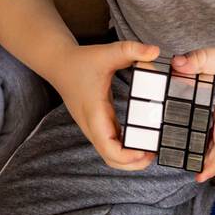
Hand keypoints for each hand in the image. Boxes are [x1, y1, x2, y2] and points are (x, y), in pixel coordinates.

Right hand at [51, 41, 161, 170]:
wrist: (59, 63)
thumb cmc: (82, 60)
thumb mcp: (107, 51)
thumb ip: (131, 50)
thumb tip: (155, 51)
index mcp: (94, 113)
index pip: (107, 146)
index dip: (126, 156)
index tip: (145, 151)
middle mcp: (92, 126)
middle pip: (111, 159)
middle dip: (133, 164)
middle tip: (154, 154)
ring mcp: (94, 128)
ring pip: (110, 156)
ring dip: (130, 160)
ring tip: (151, 151)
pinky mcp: (97, 126)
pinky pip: (111, 146)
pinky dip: (126, 150)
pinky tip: (142, 142)